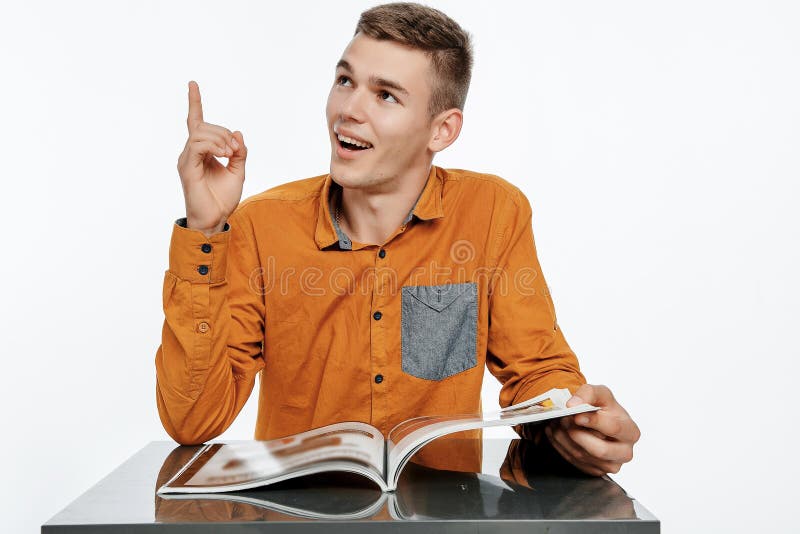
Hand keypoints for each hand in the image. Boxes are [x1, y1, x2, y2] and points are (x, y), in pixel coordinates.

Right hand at [177, 81, 246, 234]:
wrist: (215, 219)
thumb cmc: (222, 199)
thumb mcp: (238, 172)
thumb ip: (239, 152)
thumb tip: (237, 133)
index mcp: (201, 152)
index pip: (196, 122)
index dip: (195, 103)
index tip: (193, 84)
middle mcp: (191, 153)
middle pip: (203, 126)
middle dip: (223, 132)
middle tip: (236, 150)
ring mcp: (187, 159)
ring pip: (200, 133)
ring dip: (220, 139)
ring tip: (230, 154)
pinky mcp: (186, 167)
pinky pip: (197, 145)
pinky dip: (213, 146)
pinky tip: (223, 155)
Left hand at [544, 384, 639, 475]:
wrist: (599, 421)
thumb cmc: (604, 408)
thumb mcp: (600, 393)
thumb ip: (589, 393)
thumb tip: (573, 404)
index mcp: (631, 432)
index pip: (613, 428)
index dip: (593, 421)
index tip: (576, 415)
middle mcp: (625, 452)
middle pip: (599, 450)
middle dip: (576, 434)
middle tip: (562, 420)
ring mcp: (610, 465)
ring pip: (582, 456)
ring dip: (564, 439)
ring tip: (556, 423)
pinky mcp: (595, 470)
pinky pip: (574, 461)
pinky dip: (561, 446)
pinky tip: (557, 433)